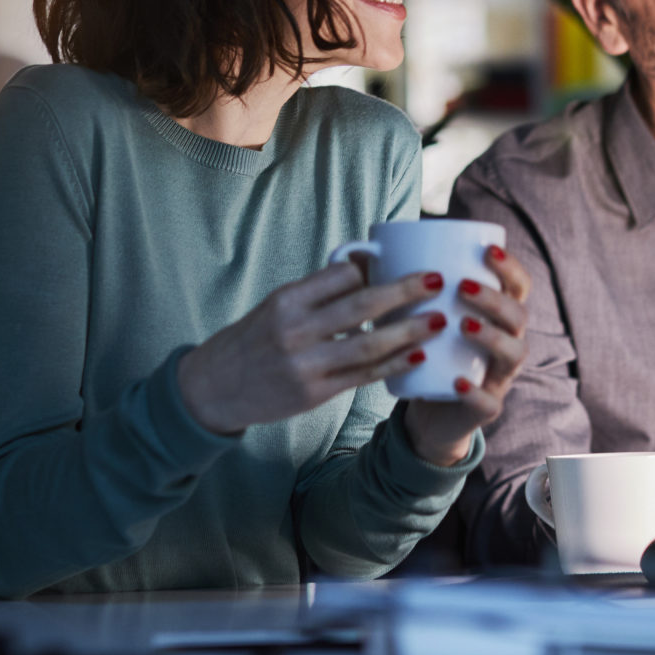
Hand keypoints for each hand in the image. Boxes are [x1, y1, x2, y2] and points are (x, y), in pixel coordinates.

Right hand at [177, 262, 446, 435]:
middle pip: (361, 306)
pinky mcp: (315, 393)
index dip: (373, 267)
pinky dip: (394, 365)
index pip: (339, 275)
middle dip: (405, 291)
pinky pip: (363, 377)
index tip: (400, 261)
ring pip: (368, 345)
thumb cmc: (252, 340)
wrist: (214, 388)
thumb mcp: (275, 306)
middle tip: (438, 281)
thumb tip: (366, 265)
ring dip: (409, 332)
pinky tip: (419, 356)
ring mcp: (306, 364)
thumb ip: (317, 292)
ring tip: (440, 319)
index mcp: (286, 300)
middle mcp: (295, 330)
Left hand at [402, 244, 531, 465]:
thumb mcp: (420, 318)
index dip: (510, 267)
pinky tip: (458, 381)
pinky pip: (490, 402)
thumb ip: (404, 287)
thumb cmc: (427, 353)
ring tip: (462, 324)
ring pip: (514, 353)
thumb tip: (365, 251)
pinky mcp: (485, 408)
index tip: (488, 250)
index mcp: (496, 316)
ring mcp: (499, 376)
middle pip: (518, 316)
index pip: (518, 286)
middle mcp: (506, 342)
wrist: (429, 413)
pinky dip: (476, 391)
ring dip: (492, 335)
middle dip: (495, 298)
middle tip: (462, 286)